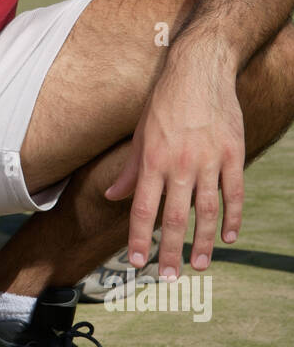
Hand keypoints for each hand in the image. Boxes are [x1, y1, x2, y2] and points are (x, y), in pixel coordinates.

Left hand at [104, 66, 245, 276]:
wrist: (200, 69)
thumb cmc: (165, 101)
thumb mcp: (140, 133)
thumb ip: (129, 170)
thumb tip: (111, 195)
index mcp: (152, 160)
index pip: (143, 209)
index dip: (140, 239)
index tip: (138, 263)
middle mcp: (179, 163)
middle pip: (175, 217)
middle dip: (171, 252)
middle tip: (170, 278)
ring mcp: (208, 159)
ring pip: (207, 211)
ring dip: (203, 242)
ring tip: (200, 264)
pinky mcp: (232, 152)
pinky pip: (234, 192)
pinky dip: (233, 217)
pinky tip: (228, 236)